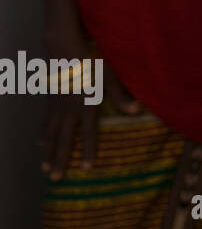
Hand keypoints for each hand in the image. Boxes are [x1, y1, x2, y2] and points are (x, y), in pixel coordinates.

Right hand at [39, 25, 138, 179]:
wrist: (63, 49)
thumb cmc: (92, 60)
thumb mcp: (110, 76)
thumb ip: (121, 95)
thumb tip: (136, 111)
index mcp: (87, 105)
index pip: (89, 133)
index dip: (89, 151)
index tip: (87, 169)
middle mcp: (70, 110)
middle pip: (65, 139)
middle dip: (61, 160)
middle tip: (55, 179)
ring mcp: (57, 106)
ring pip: (51, 134)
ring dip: (48, 152)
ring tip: (45, 169)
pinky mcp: (50, 101)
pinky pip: (45, 122)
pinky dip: (43, 134)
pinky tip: (40, 143)